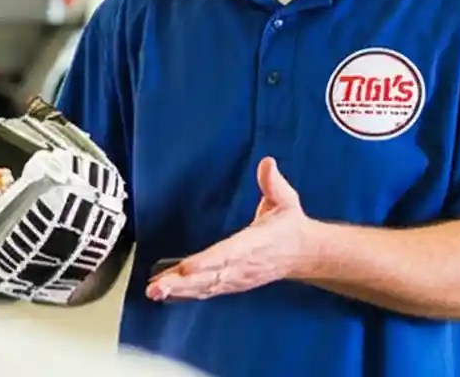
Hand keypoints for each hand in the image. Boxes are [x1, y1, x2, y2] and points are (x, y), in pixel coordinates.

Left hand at [146, 156, 309, 301]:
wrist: (304, 254)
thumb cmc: (289, 226)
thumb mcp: (285, 201)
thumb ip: (273, 184)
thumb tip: (267, 163)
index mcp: (255, 244)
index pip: (228, 254)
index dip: (207, 262)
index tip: (187, 267)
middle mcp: (244, 265)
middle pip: (210, 276)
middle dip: (182, 284)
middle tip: (156, 288)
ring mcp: (238, 278)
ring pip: (205, 286)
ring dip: (179, 291)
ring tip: (154, 292)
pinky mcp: (233, 283)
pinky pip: (208, 291)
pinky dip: (187, 295)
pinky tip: (167, 295)